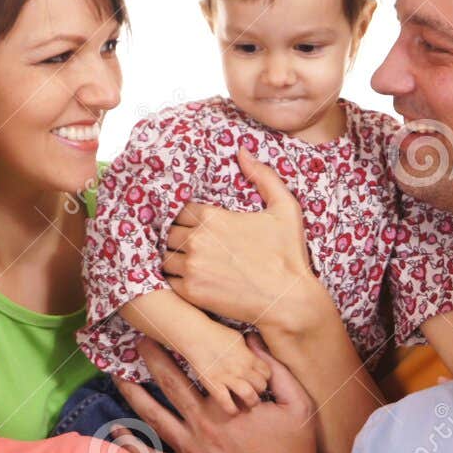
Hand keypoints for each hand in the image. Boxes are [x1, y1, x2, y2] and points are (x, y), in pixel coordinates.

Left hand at [113, 337, 316, 452]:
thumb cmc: (296, 451)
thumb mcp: (297, 403)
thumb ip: (275, 370)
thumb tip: (254, 341)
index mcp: (226, 404)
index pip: (198, 366)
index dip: (182, 345)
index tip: (170, 330)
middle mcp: (203, 424)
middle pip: (168, 384)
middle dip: (151, 359)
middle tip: (137, 340)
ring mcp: (191, 452)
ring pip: (153, 417)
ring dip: (133, 395)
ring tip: (117, 377)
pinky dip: (132, 447)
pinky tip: (117, 433)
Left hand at [164, 150, 328, 334]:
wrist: (289, 302)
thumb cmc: (289, 256)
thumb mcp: (285, 209)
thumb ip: (264, 176)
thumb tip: (243, 151)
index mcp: (213, 217)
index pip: (179, 209)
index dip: (184, 216)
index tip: (191, 223)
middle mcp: (196, 240)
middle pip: (168, 231)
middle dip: (176, 236)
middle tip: (187, 243)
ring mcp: (191, 267)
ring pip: (164, 256)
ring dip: (172, 257)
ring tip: (185, 262)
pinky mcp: (191, 292)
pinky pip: (167, 281)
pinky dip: (174, 280)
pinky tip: (187, 279)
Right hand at [176, 321, 270, 413]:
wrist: (194, 334)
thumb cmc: (214, 333)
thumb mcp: (238, 338)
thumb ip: (248, 350)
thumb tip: (253, 356)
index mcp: (249, 357)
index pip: (267, 373)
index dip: (264, 378)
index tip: (259, 380)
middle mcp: (241, 368)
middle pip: (261, 386)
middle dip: (259, 390)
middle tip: (253, 392)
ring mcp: (228, 377)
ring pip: (249, 395)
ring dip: (250, 401)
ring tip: (246, 403)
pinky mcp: (213, 384)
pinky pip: (227, 403)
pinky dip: (232, 409)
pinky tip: (232, 409)